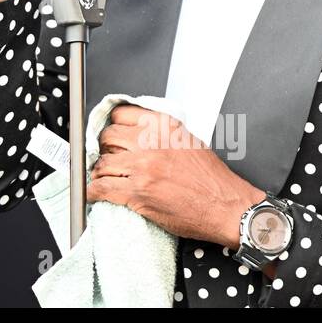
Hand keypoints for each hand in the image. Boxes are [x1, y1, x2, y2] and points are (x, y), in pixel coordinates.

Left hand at [87, 104, 266, 249]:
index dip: (113, 126)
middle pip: (108, 138)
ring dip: (99, 172)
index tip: (111, 135)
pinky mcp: (138, 192)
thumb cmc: (213, 180)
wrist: (227, 207)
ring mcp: (142, 167)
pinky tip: (95, 193)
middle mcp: (150, 142)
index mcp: (163, 126)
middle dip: (104, 148)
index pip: (121, 115)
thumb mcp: (189, 141)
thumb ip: (162, 133)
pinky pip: (102, 188)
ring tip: (103, 177)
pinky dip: (93, 191)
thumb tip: (139, 132)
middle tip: (107, 158)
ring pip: (102, 164)